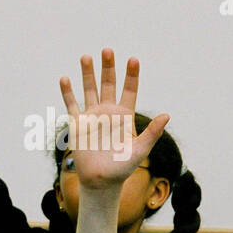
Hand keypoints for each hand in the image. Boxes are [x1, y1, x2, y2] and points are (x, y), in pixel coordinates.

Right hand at [58, 49, 168, 190]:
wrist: (101, 182)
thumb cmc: (122, 168)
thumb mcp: (140, 150)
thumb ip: (152, 133)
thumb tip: (167, 115)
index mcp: (124, 116)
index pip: (129, 90)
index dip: (131, 75)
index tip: (133, 59)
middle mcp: (108, 112)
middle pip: (108, 84)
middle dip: (108, 67)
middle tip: (107, 50)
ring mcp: (92, 116)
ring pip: (90, 89)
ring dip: (88, 74)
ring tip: (86, 56)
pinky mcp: (78, 124)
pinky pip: (72, 105)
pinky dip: (68, 92)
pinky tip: (65, 79)